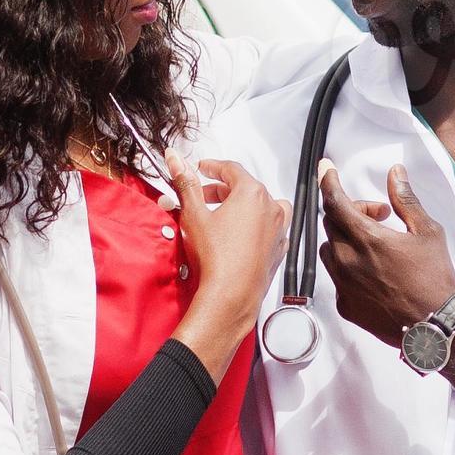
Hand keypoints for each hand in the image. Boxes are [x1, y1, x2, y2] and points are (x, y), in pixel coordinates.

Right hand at [169, 153, 286, 380]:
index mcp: (252, 193)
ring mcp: (278, 230)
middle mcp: (271, 208)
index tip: (203, 169)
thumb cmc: (216, 257)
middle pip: (246, 187)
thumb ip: (185, 183)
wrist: (231, 294)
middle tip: (203, 195)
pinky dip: (257, 226)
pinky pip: (270, 229)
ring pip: (263, 207)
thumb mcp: (194, 215)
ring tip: (225, 214)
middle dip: (222, 189)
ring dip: (244, 205)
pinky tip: (240, 235)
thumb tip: (175, 159)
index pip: (232, 169)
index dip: (213, 167)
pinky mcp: (278, 250)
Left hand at [317, 161, 454, 348]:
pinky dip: (348, 266)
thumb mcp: (427, 232)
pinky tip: (373, 271)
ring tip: (375, 244)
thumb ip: (405, 200)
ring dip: (346, 238)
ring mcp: (343, 285)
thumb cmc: (435, 279)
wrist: (434, 326)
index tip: (326, 169)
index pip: (335, 201)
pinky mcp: (344, 304)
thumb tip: (395, 174)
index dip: (328, 181)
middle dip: (352, 210)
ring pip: (330, 249)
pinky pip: (336, 276)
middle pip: (332, 222)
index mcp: (367, 238)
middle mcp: (348, 260)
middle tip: (379, 216)